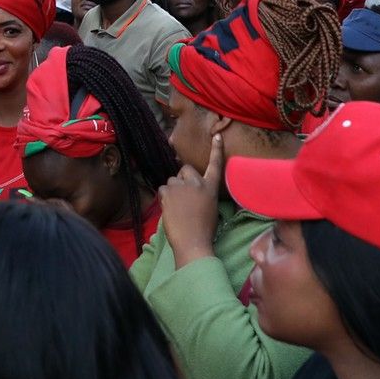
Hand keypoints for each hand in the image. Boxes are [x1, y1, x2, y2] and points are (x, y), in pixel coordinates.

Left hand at [158, 134, 223, 265]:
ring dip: (172, 190)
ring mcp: (182, 186)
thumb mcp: (211, 208)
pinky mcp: (168, 192)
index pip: (215, 165)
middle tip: (183, 197)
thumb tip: (193, 190)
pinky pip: (163, 189)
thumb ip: (203, 194)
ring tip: (177, 208)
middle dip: (182, 179)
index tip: (216, 136)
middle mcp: (197, 183)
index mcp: (211, 187)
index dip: (216, 150)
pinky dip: (164, 198)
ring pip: (171, 181)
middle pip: (185, 169)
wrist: (192, 242)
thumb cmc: (204, 230)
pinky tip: (170, 210)